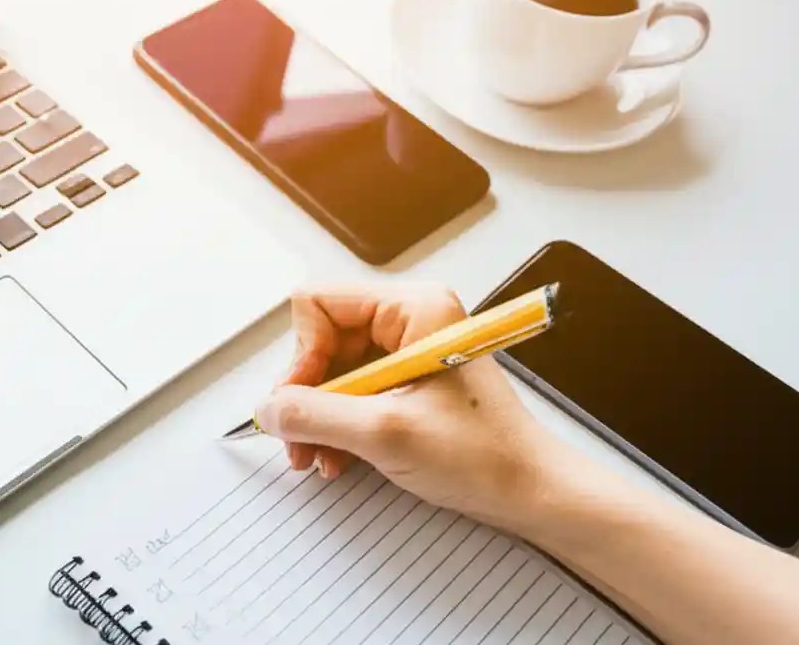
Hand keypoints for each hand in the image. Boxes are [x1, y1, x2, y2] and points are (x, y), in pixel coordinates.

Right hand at [255, 283, 580, 534]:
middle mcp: (410, 320)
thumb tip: (267, 407)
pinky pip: (353, 393)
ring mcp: (409, 352)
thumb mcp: (386, 433)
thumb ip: (316, 415)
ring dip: (317, 417)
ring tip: (316, 458)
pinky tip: (338, 459)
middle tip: (297, 442)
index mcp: (414, 308)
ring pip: (333, 371)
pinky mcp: (408, 383)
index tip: (296, 403)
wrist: (531, 493)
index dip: (300, 356)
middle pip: (322, 340)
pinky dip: (338, 426)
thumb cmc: (483, 456)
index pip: (320, 304)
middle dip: (305, 395)